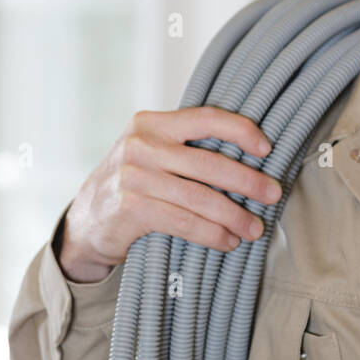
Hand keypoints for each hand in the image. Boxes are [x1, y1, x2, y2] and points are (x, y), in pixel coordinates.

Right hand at [58, 107, 282, 281]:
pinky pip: (184, 222)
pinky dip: (212, 234)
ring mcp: (133, 176)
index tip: (267, 148)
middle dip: (248, 181)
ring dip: (234, 215)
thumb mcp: (152, 153)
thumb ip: (187, 147)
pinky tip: (228, 241)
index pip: (206, 118)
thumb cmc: (134, 184)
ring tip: (254, 228)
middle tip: (273, 195)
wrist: (85, 222)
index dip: (241, 130)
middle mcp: (141, 144)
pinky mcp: (130, 207)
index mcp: (152, 123)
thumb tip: (251, 158)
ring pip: (200, 197)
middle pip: (209, 163)